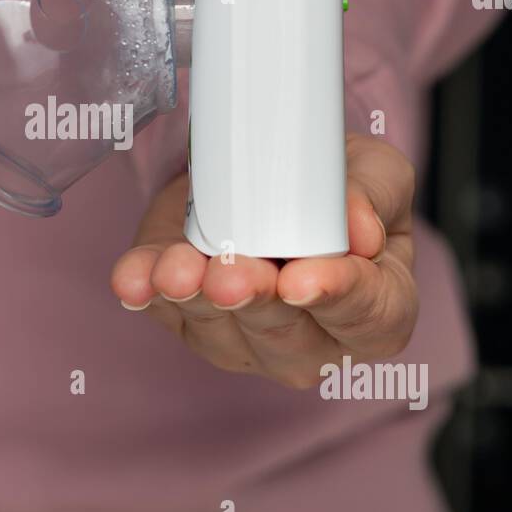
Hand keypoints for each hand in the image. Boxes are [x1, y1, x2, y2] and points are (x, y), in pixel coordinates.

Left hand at [110, 133, 417, 387]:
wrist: (269, 170)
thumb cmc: (337, 186)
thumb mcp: (374, 171)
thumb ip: (373, 194)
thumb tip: (359, 231)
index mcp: (377, 309)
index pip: (368, 317)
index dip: (336, 299)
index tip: (300, 280)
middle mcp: (313, 341)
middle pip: (285, 338)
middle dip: (252, 303)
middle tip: (230, 274)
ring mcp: (246, 340)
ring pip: (217, 333)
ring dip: (193, 299)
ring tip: (177, 267)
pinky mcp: (188, 321)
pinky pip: (163, 312)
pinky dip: (146, 290)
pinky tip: (135, 277)